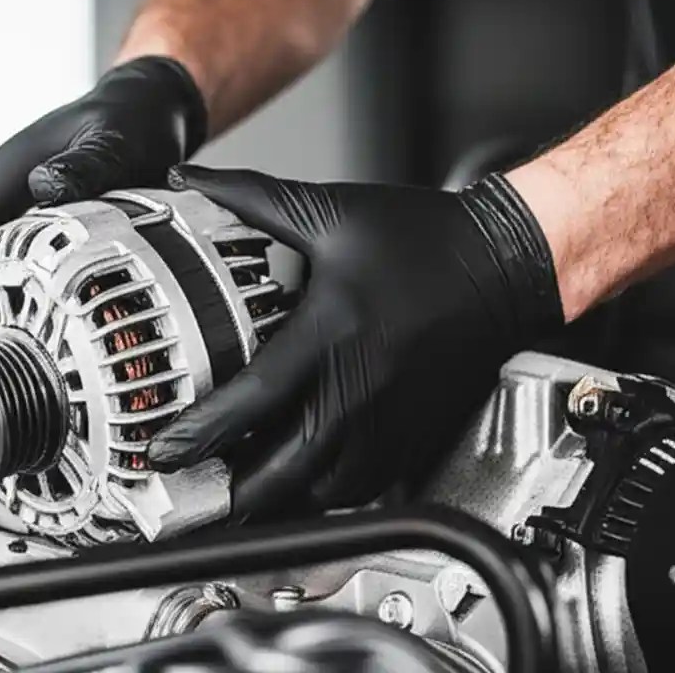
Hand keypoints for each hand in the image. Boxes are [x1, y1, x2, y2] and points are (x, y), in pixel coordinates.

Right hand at [0, 56, 206, 354]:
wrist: (155, 108)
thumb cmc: (130, 116)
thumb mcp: (116, 135)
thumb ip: (90, 160)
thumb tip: (47, 188)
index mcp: (4, 179)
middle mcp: (5, 205)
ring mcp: (26, 224)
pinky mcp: (51, 240)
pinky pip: (22, 281)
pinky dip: (19, 314)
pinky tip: (33, 346)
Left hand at [147, 165, 563, 514]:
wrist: (509, 260)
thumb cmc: (428, 239)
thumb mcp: (331, 210)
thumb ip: (252, 198)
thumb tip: (194, 180)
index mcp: (331, 333)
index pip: (252, 402)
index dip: (201, 434)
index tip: (165, 450)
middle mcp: (362, 386)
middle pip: (285, 470)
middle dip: (234, 490)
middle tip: (196, 491)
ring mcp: (393, 417)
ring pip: (327, 489)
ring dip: (282, 494)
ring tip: (243, 488)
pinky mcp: (416, 432)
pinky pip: (366, 485)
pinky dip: (328, 491)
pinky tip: (306, 479)